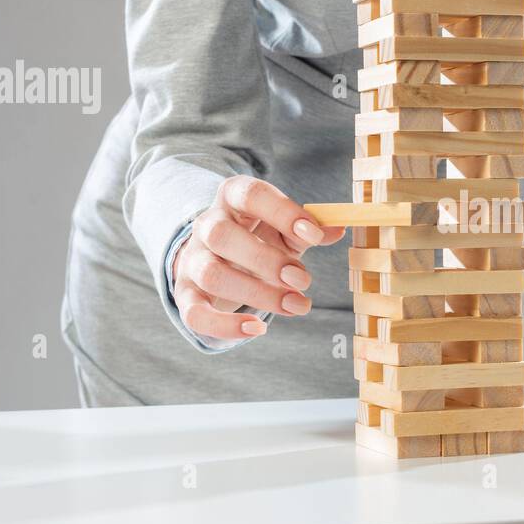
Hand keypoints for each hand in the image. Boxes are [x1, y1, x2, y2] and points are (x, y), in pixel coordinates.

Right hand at [173, 175, 344, 339]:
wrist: (221, 257)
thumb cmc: (260, 238)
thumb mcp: (284, 229)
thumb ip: (306, 230)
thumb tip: (337, 229)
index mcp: (232, 198)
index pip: (250, 194)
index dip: (282, 212)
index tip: (314, 236)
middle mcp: (206, 225)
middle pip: (223, 235)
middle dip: (267, 261)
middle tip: (303, 281)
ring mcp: (192, 260)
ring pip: (212, 275)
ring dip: (258, 294)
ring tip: (296, 305)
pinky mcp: (186, 294)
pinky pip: (194, 314)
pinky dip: (225, 326)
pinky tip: (258, 328)